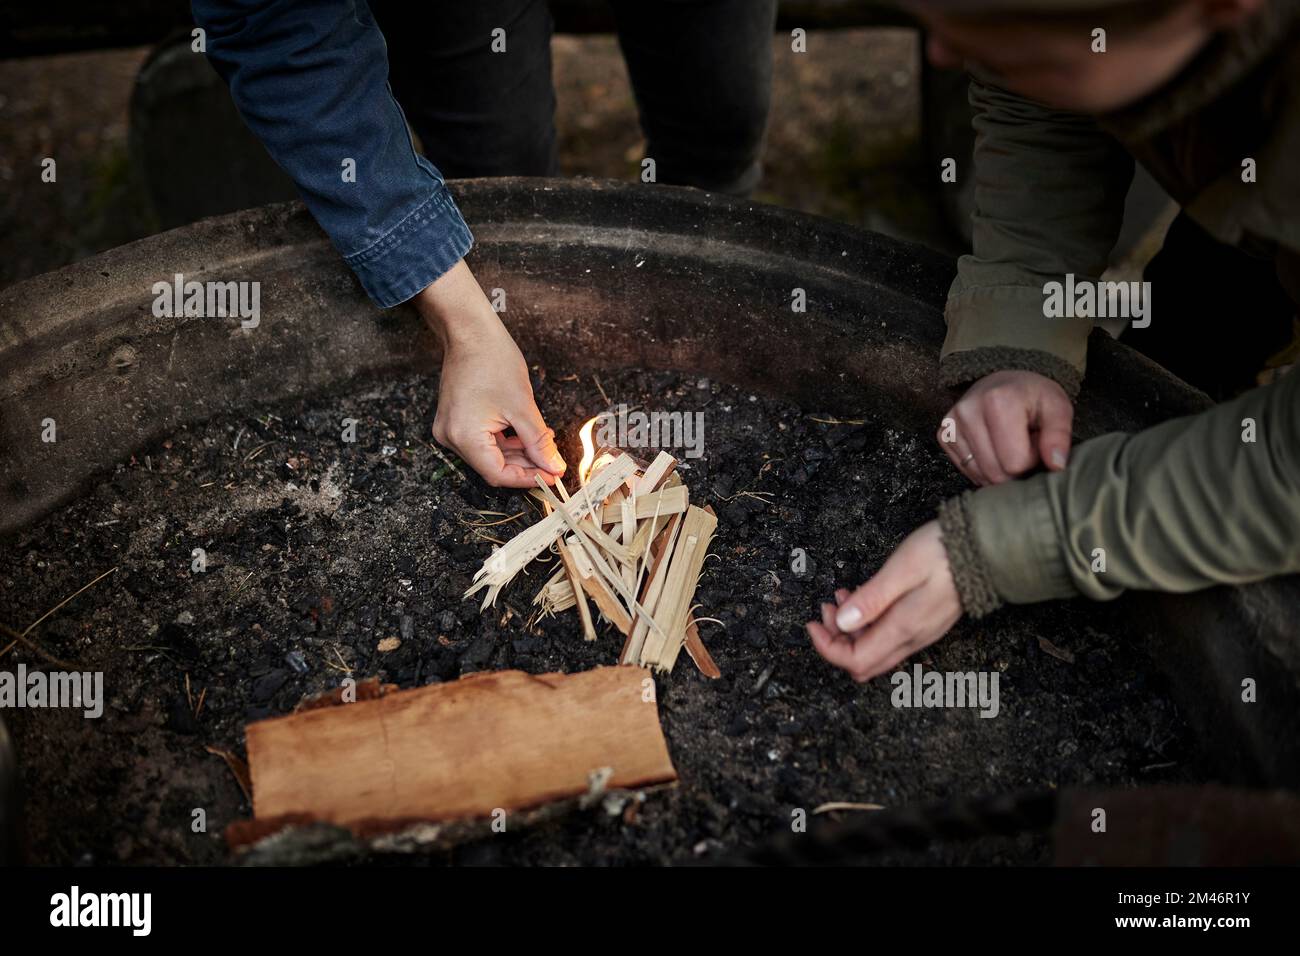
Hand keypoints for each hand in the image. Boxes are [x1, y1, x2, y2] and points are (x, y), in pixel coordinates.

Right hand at [417, 260, 565, 487]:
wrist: (470, 331)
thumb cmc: (493, 360)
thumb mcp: (523, 407)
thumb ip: (539, 443)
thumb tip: (554, 467)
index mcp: (464, 437)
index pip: (497, 474)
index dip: (526, 478)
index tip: (551, 476)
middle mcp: (451, 437)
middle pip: (492, 466)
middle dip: (524, 465)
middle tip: (552, 462)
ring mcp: (449, 429)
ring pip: (488, 454)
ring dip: (516, 453)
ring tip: (543, 445)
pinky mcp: (454, 420)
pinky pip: (481, 440)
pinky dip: (503, 441)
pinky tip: (524, 435)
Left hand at [806, 521, 961, 681]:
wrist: (986, 548)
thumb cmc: (943, 553)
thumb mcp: (901, 570)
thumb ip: (871, 599)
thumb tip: (842, 623)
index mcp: (903, 629)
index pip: (855, 661)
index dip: (827, 648)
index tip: (813, 623)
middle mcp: (912, 639)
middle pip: (863, 662)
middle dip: (836, 641)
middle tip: (827, 609)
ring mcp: (920, 633)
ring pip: (875, 650)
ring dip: (851, 629)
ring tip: (842, 596)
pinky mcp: (924, 623)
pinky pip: (889, 636)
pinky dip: (868, 622)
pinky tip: (863, 597)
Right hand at [937, 370, 1072, 484]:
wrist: (1004, 383)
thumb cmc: (1033, 396)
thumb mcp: (1058, 408)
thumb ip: (1059, 436)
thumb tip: (1056, 465)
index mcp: (997, 401)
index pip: (1015, 463)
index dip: (1032, 459)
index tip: (1036, 441)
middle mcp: (967, 411)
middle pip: (995, 473)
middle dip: (1016, 468)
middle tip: (1024, 445)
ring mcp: (951, 423)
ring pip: (980, 475)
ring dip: (1000, 468)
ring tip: (1009, 445)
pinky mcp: (943, 434)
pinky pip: (966, 470)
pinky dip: (983, 467)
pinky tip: (993, 448)